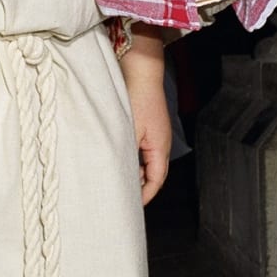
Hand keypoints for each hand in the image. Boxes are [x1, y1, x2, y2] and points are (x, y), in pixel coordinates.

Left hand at [119, 33, 171, 204]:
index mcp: (160, 148)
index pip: (156, 181)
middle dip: (139, 188)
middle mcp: (161, 143)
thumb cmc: (136, 97)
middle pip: (153, 175)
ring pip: (146, 163)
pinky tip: (116, 159)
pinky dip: (131, 159)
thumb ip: (125, 155)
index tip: (130, 207)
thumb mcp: (128, 131)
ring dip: (134, 173)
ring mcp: (155, 135)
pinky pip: (142, 151)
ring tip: (116, 182)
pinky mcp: (147, 126)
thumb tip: (119, 176)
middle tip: (121, 198)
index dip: (145, 196)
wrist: (141, 69)